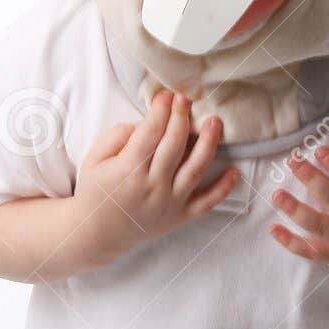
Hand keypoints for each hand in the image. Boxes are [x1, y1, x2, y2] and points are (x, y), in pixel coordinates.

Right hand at [72, 90, 237, 268]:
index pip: (151, 131)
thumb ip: (117, 136)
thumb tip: (145, 123)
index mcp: (128, 171)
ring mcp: (169, 203)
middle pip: (174, 144)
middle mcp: (152, 187)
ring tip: (215, 122)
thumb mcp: (94, 159)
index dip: (161, 109)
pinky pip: (207, 203)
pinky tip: (235, 170)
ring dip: (208, 143)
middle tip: (186, 98)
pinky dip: (223, 188)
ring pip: (195, 169)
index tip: (166, 95)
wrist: (97, 234)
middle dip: (182, 117)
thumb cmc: (95, 191)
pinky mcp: (180, 217)